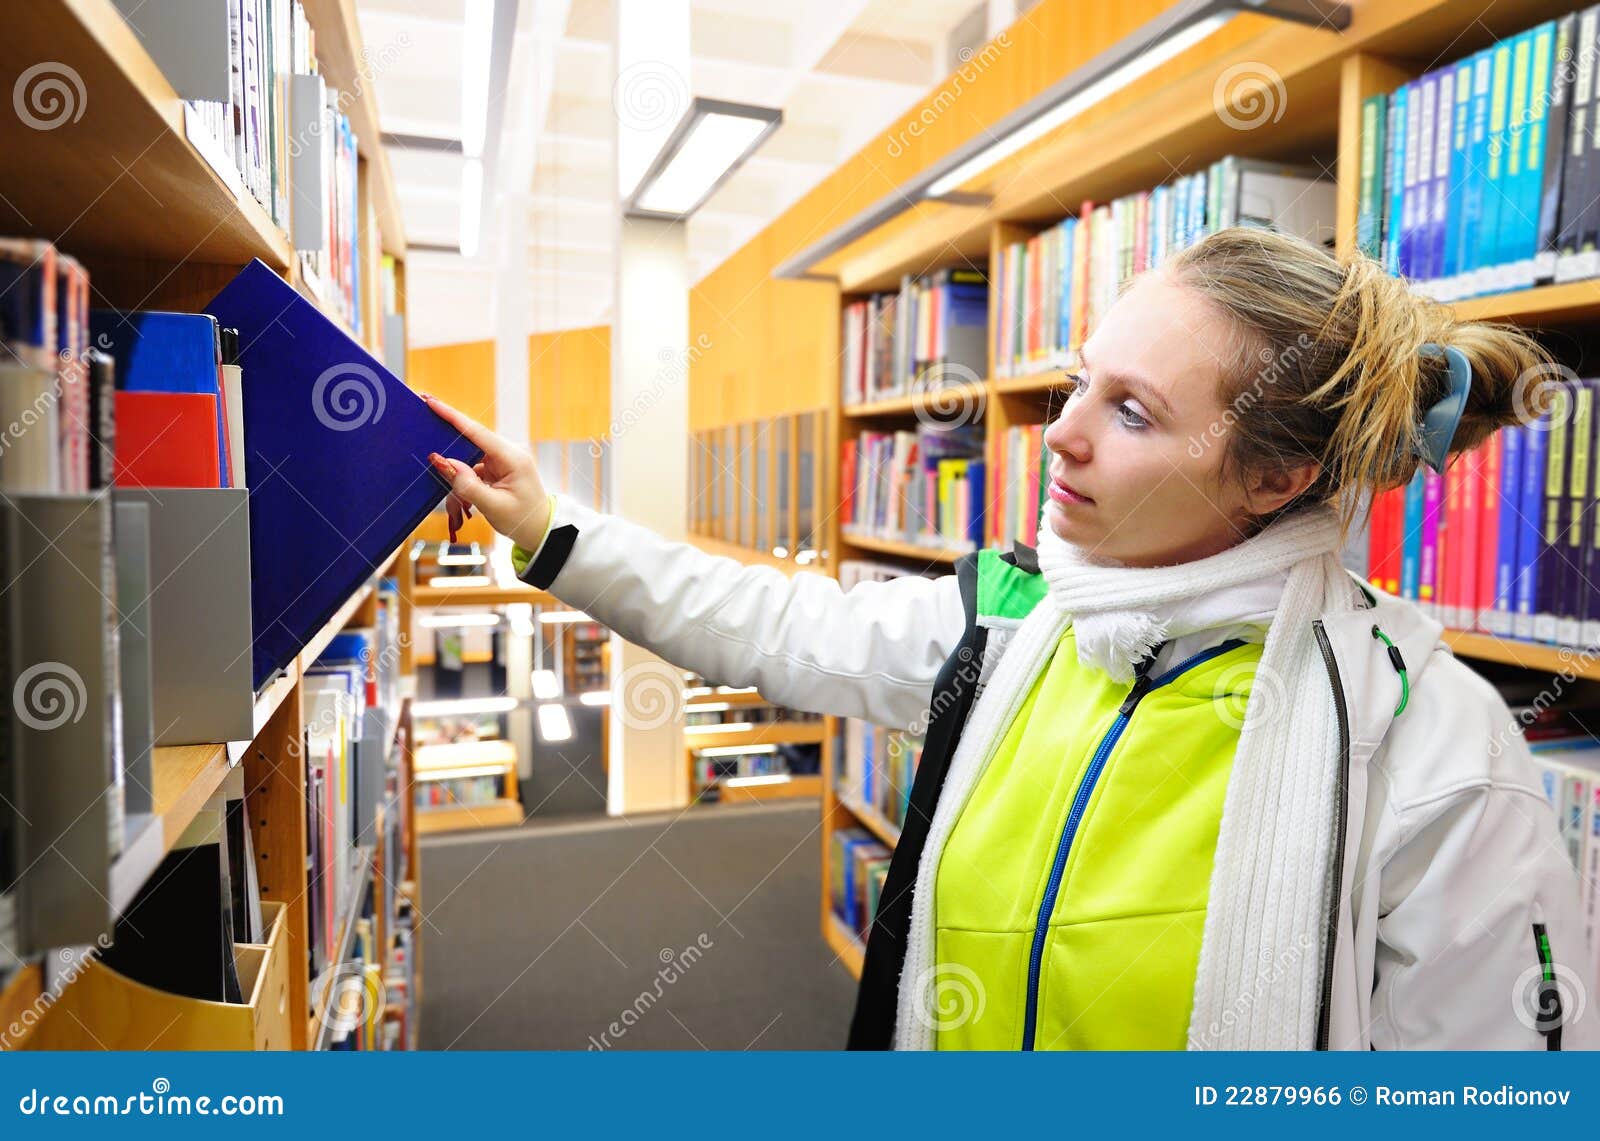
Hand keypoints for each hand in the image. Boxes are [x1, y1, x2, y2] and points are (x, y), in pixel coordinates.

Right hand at [423, 396, 550, 547]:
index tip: (430, 402)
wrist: (541, 530)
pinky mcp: (497, 468)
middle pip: (470, 440)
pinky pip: (472, 468)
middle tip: (427, 443)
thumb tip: (442, 461)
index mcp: (513, 458)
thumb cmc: (523, 520)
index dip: (451, 416)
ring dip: (456, 473)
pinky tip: (460, 498)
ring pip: (468, 457)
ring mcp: (502, 459)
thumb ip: (466, 485)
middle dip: (448, 447)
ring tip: (454, 495)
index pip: (477, 432)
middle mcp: (508, 453)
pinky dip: (463, 481)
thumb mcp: (493, 506)